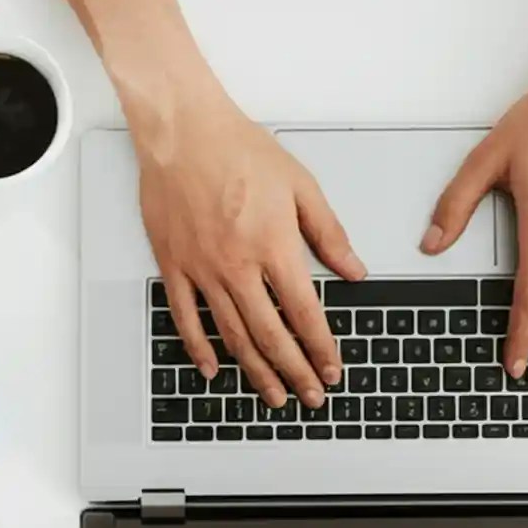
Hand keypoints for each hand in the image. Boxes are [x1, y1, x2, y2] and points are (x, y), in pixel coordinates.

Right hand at [137, 85, 366, 408]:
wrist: (184, 132)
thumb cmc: (239, 149)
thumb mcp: (301, 185)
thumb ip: (329, 233)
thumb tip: (354, 269)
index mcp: (274, 246)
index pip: (304, 312)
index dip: (321, 347)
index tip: (332, 368)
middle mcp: (238, 266)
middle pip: (271, 334)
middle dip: (294, 371)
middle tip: (309, 395)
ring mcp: (202, 269)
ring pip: (232, 334)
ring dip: (255, 370)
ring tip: (272, 394)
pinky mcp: (174, 265)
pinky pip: (186, 317)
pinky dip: (199, 347)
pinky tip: (213, 368)